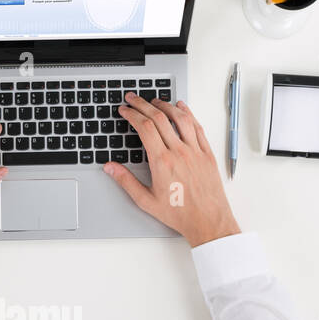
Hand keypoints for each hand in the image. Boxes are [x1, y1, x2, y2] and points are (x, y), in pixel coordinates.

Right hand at [104, 94, 240, 246]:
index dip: (132, 115)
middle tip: (133, 98)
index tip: (125, 110)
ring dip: (165, 105)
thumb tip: (110, 167)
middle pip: (159, 118)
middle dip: (143, 104)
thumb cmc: (180, 214)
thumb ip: (126, 181)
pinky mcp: (207, 154)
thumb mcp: (146, 201)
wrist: (207, 221)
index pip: (144, 128)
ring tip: (155, 100)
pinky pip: (197, 127)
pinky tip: (182, 108)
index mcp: (162, 162)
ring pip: (179, 118)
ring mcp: (195, 151)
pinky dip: (188, 114)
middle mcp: (179, 152)